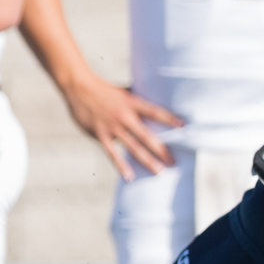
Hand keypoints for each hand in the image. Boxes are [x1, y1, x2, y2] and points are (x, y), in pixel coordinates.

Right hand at [60, 70, 182, 179]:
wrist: (79, 88)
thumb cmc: (104, 90)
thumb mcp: (124, 92)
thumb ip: (138, 100)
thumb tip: (156, 99)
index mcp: (133, 103)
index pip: (155, 112)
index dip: (170, 119)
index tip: (184, 127)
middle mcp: (125, 116)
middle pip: (147, 136)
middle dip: (162, 150)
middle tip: (174, 162)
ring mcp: (113, 126)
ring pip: (133, 147)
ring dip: (147, 160)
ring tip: (159, 172)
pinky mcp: (100, 134)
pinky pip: (112, 153)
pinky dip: (121, 165)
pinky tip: (130, 176)